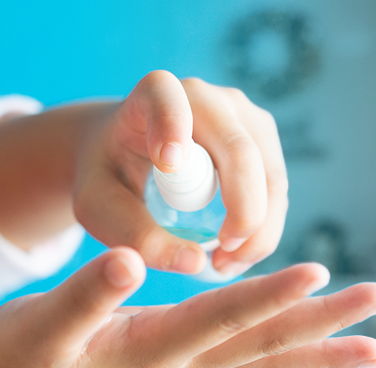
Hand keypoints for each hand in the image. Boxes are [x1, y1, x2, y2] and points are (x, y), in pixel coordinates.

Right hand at [0, 247, 375, 367]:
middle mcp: (183, 363)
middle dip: (327, 322)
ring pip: (268, 356)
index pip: (223, 316)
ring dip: (323, 346)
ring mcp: (187, 365)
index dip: (269, 294)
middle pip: (268, 343)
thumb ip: (85, 294)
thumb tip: (133, 259)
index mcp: (153, 349)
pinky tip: (316, 342)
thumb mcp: (41, 323)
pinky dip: (289, 350)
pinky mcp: (182, 358)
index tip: (317, 271)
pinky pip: (250, 357)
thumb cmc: (19, 355)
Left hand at [73, 71, 286, 275]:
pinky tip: (234, 253)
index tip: (166, 164)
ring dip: (258, 231)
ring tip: (223, 265)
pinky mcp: (264, 141)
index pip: (167, 98)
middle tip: (219, 262)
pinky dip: (263, 229)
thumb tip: (195, 261)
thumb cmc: (108, 177)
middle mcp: (208, 98)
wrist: (127, 157)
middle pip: (241, 151)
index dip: (172, 125)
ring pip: (270, 176)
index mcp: (153, 94)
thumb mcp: (99, 208)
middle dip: (242, 214)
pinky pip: (276, 190)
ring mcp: (244, 117)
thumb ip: (133, 232)